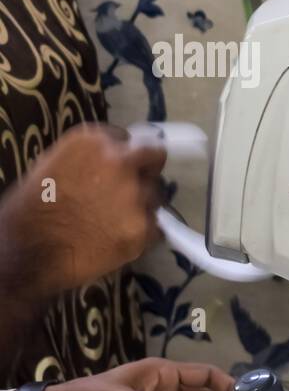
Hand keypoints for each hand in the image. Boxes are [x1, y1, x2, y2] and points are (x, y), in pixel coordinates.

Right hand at [0, 124, 166, 301]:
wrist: (29, 250)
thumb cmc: (32, 208)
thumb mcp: (55, 166)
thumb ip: (91, 160)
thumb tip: (115, 162)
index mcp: (94, 142)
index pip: (132, 140)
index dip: (127, 156)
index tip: (120, 169)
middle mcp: (121, 163)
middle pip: (154, 160)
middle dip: (146, 172)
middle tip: (130, 190)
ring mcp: (136, 195)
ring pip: (155, 196)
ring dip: (143, 206)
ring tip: (116, 221)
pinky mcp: (144, 227)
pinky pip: (157, 228)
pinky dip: (144, 234)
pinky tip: (120, 239)